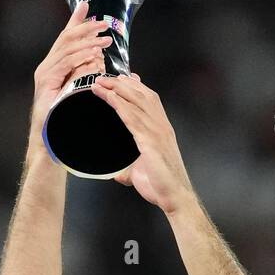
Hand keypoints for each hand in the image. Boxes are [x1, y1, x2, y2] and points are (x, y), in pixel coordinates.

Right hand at [29, 0, 112, 143]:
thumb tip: (101, 61)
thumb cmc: (66, 121)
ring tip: (105, 41)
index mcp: (55, 67)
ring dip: (88, 42)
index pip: (66, 38)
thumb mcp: (80, 92)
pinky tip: (93, 55)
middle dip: (85, 28)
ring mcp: (45, 74)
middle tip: (104, 24)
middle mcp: (47, 67)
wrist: (51, 143)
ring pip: (66, 49)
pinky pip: (64, 64)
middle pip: (66, 38)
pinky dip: (80, 57)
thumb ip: (87, 75)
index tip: (88, 6)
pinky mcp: (45, 83)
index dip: (76, 21)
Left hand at [91, 74, 194, 215]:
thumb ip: (130, 167)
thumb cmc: (162, 185)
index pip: (149, 99)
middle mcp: (161, 126)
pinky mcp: (151, 142)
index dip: (135, 86)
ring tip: (100, 83)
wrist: (174, 197)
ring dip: (116, 90)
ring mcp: (157, 132)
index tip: (120, 78)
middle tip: (103, 77)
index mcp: (162, 129)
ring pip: (136, 102)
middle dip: (121, 83)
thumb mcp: (142, 171)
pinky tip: (110, 97)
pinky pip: (133, 118)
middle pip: (141, 95)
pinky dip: (120, 105)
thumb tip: (117, 173)